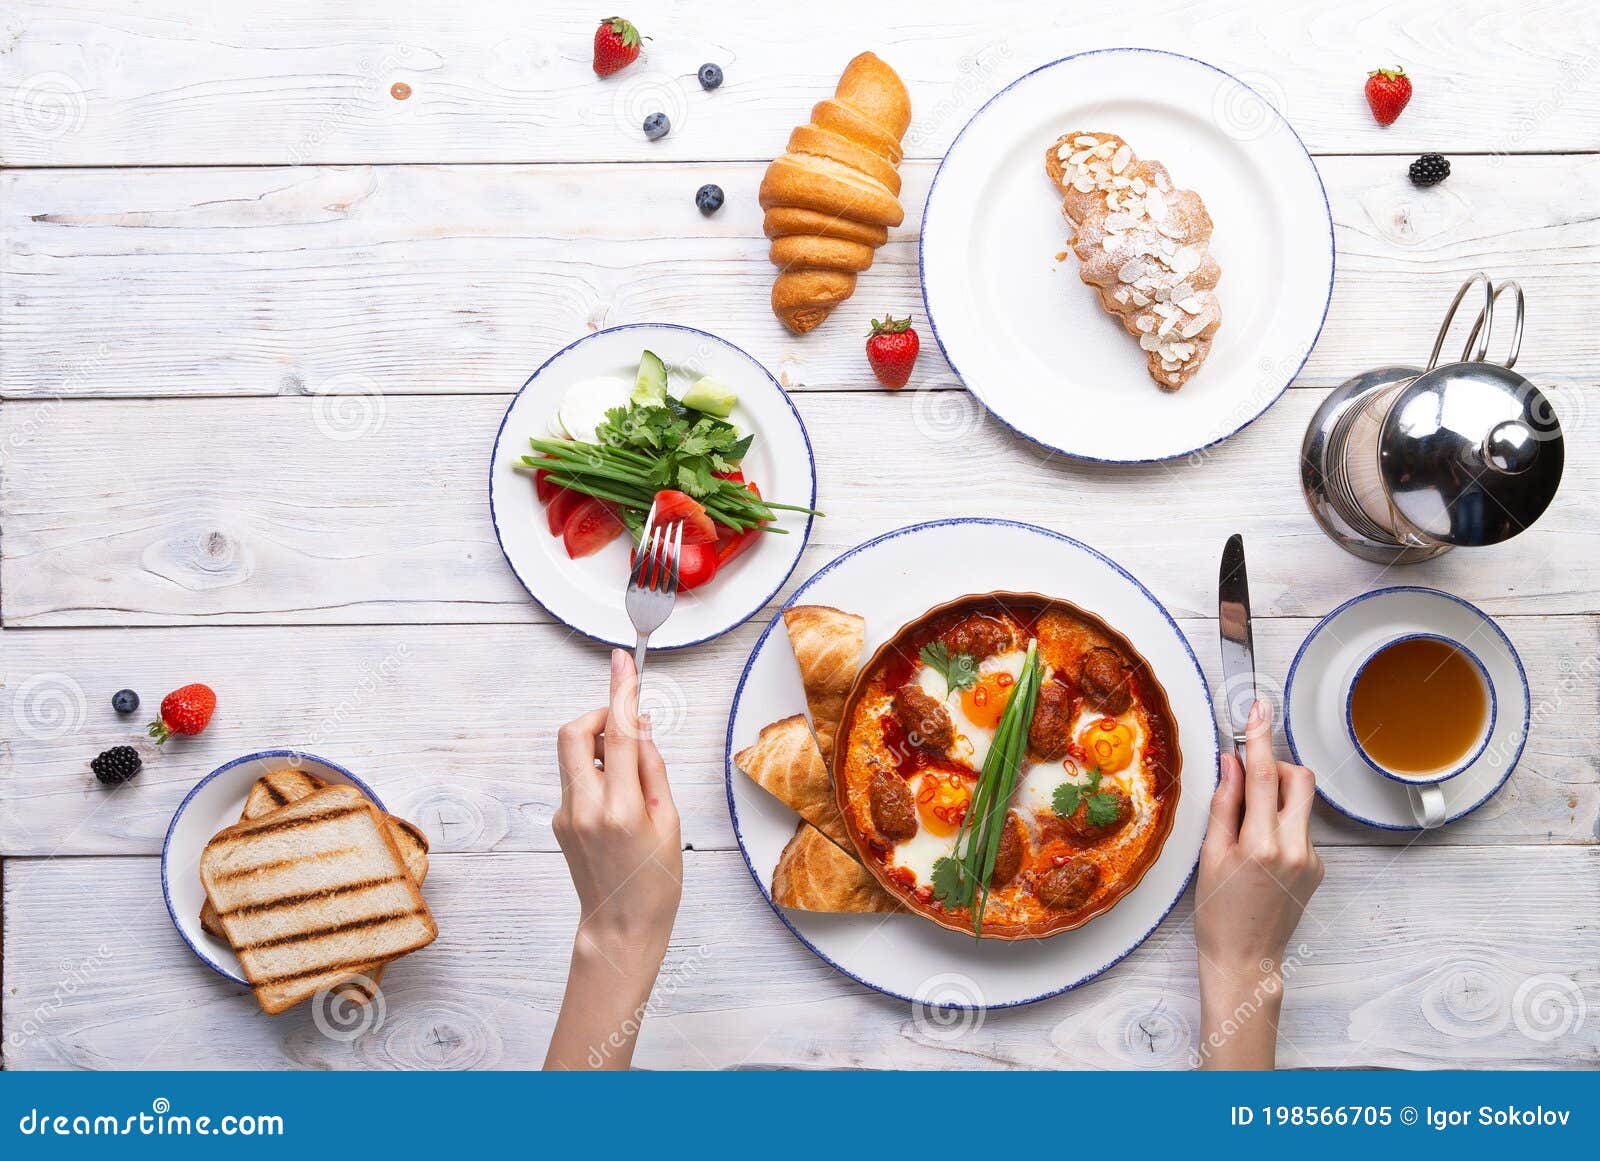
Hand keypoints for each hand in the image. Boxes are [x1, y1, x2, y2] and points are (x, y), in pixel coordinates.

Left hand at [545, 649, 681, 1069]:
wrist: (620, 928)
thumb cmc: (655, 882)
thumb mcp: (669, 822)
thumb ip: (653, 769)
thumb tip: (642, 727)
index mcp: (620, 807)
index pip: (620, 732)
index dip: (622, 690)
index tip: (622, 661)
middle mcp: (585, 807)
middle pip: (575, 731)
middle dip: (598, 713)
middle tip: (625, 723)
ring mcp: (566, 814)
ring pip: (574, 754)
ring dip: (600, 745)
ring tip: (631, 775)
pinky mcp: (559, 821)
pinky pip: (576, 778)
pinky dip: (597, 772)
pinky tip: (620, 801)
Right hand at [1194, 698, 1323, 1068]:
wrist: (1247, 959)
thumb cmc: (1219, 913)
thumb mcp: (1210, 856)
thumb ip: (1224, 805)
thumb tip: (1231, 764)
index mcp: (1262, 844)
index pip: (1264, 776)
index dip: (1260, 738)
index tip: (1258, 710)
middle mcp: (1295, 848)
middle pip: (1299, 779)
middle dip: (1275, 766)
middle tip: (1247, 776)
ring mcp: (1312, 859)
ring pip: (1301, 803)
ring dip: (1276, 796)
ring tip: (1247, 822)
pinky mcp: (1318, 867)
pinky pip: (1301, 827)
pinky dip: (1280, 822)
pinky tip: (1258, 848)